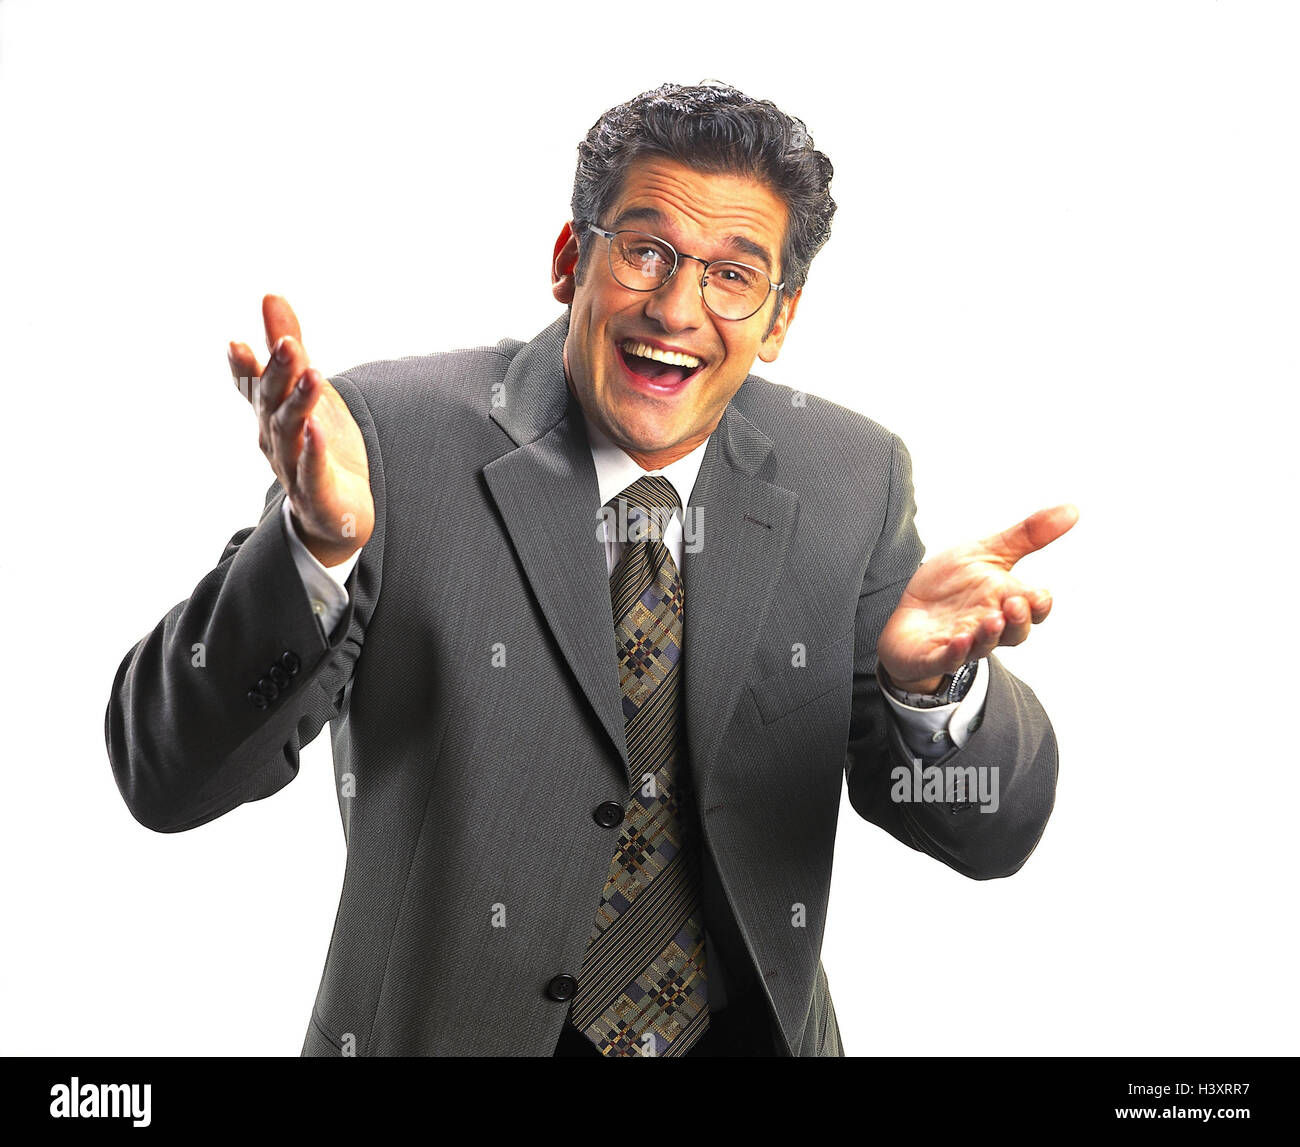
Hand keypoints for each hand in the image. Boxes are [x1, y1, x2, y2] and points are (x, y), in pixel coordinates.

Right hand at [227, 295, 373, 566]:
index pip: (253, 387)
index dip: (244, 368)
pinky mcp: (318, 494)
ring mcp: (294, 468)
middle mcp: (276, 440)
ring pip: (291, 432)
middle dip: (278, 373)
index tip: (235, 343)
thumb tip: (270, 296)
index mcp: (271, 415)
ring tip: (311, 373)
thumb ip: (291, 348)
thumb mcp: (307, 392)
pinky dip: (313, 452)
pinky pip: (312, 471)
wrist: (339, 515)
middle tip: (288, 342)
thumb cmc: (320, 448)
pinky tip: (317, 431)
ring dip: (299, 402)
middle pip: (273, 402)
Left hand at [877, 504, 1078, 691]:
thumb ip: (1027, 536)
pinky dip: (954, 653)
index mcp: (1004, 601)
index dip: (1039, 605)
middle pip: (1014, 633)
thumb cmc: (951, 584)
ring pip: (983, 647)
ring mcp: (962, 643)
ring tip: (992, 620)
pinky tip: (958, 640)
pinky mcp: (933, 655)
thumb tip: (1073, 509)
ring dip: (989, 635)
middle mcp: (988, 626)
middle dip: (1018, 621)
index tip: (1040, 595)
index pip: (1033, 609)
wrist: (908, 607)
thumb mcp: (986, 552)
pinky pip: (947, 659)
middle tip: (1014, 604)